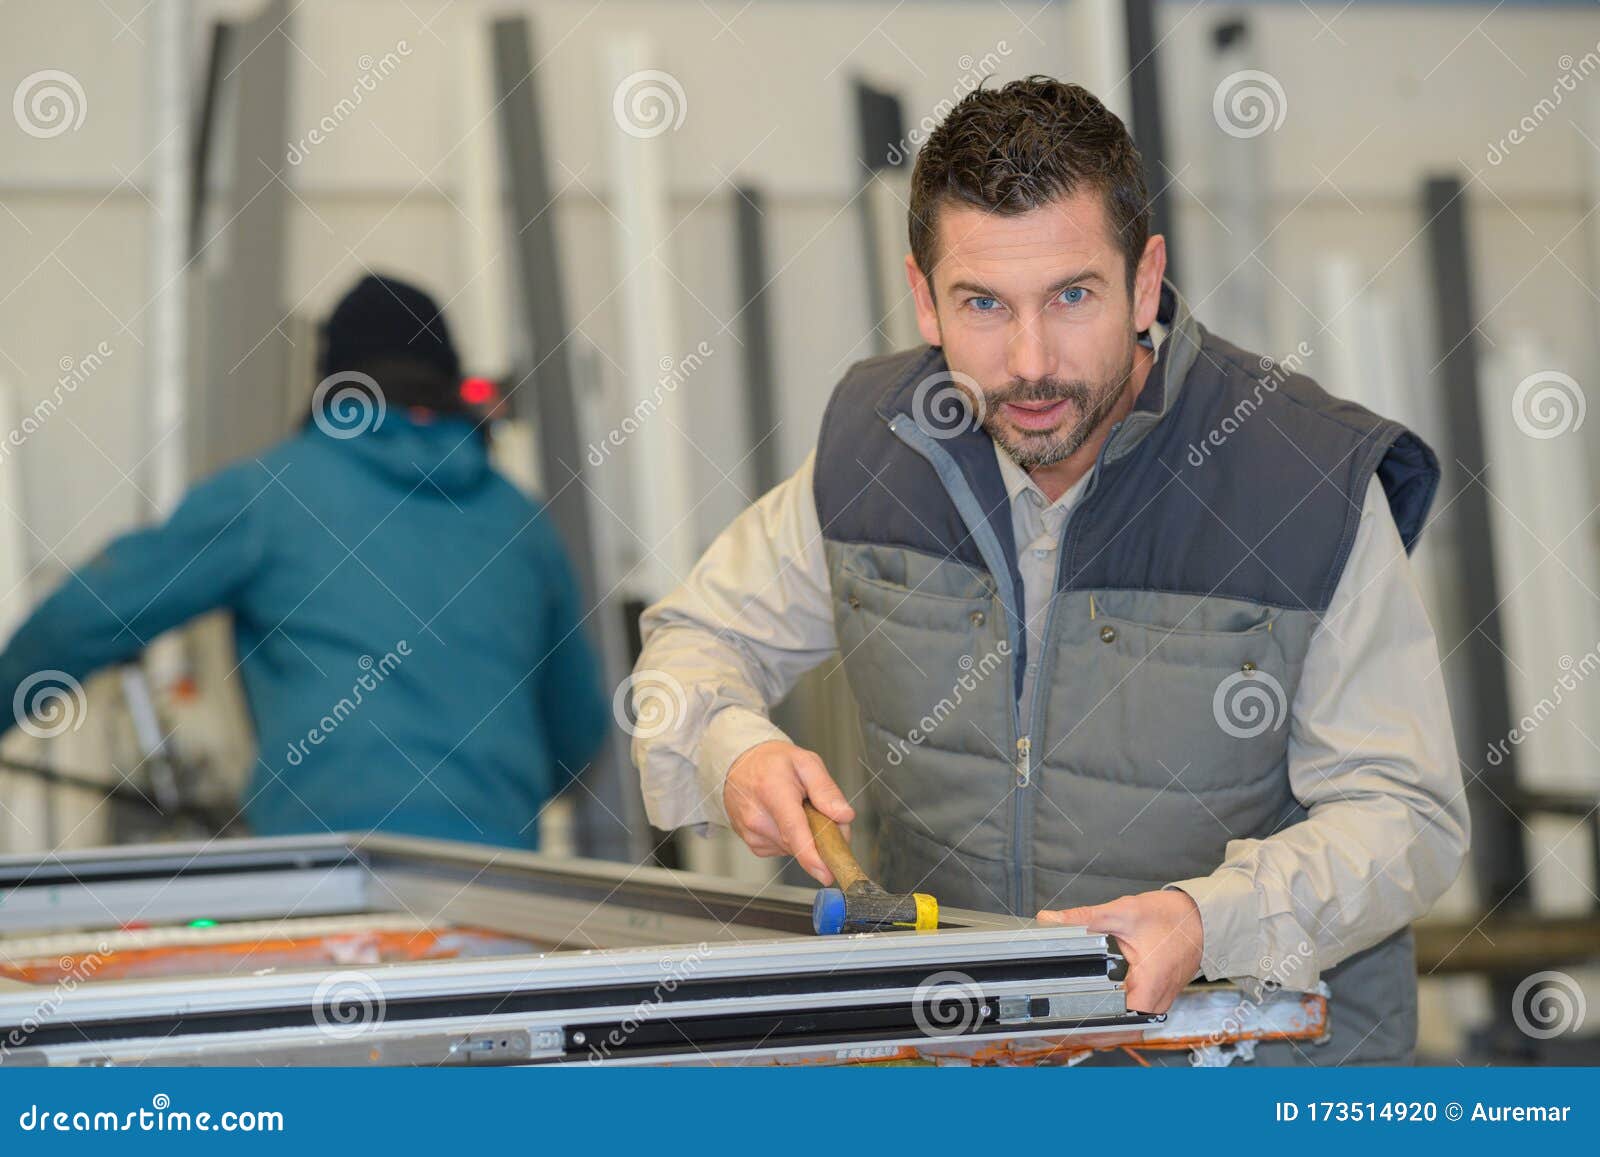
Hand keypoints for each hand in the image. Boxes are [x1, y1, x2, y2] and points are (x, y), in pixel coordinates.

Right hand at [723, 740, 854, 883]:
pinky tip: (785, 818)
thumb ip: (826, 789)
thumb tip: (844, 815)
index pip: (793, 830)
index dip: (811, 855)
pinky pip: (784, 849)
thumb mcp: (805, 762)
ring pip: (794, 848)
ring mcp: (752, 833)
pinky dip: (792, 838)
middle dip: (821, 836)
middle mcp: (757, 816)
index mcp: (772, 792)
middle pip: (800, 843)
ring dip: (806, 836)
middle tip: (823, 812)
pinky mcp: (754, 844)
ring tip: (798, 809)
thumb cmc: (773, 763)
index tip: (826, 873)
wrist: (740, 765)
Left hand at [1036, 889, 1203, 1013]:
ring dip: (1107, 1020)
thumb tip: (1052, 919)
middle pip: (1121, 1027)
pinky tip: (1101, 1001)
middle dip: (1094, 1027)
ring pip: (1129, 1022)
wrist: (1199, 916)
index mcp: (1150, 984)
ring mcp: (1160, 1001)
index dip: (1090, 1024)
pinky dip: (1119, 1010)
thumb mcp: (1123, 912)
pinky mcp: (1159, 997)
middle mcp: (1158, 999)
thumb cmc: (1170, 916)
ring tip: (1079, 1014)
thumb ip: (1084, 917)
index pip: (1117, 1020)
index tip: (1069, 1022)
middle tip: (1066, 1021)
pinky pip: (1136, 1012)